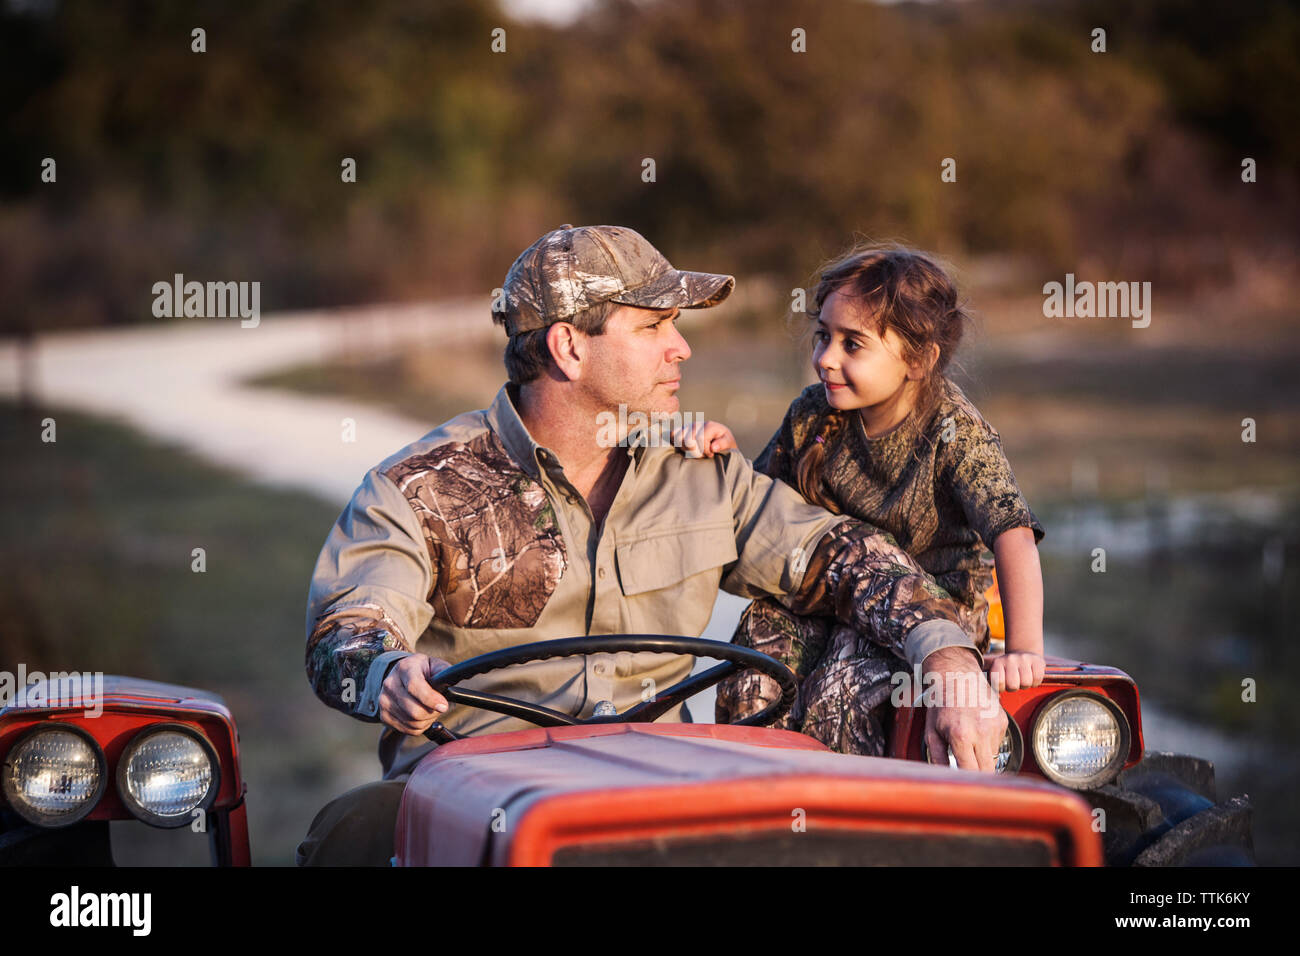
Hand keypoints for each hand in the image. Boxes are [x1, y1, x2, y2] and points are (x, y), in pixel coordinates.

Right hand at [377, 654, 451, 734]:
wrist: (402, 675)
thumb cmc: (423, 671)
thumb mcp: (435, 665)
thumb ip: (444, 672)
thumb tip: (450, 682)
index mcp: (404, 668)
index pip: (414, 686)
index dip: (431, 699)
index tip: (444, 706)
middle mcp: (390, 684)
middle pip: (414, 710)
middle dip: (433, 712)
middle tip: (440, 707)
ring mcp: (384, 701)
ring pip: (412, 722)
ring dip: (427, 720)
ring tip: (430, 709)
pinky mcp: (384, 715)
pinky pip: (408, 730)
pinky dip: (420, 727)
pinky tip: (422, 716)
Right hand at [672, 420, 737, 458]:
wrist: (719, 438)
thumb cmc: (724, 442)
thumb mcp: (729, 442)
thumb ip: (723, 444)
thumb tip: (713, 447)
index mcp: (709, 425)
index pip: (700, 439)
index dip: (705, 451)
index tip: (711, 455)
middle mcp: (697, 424)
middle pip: (688, 441)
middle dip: (696, 452)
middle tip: (703, 455)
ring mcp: (688, 426)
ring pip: (679, 439)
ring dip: (687, 449)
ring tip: (696, 451)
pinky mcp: (681, 430)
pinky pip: (673, 435)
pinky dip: (677, 443)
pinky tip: (686, 448)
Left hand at [921, 645, 1007, 772]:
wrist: (957, 676)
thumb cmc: (940, 703)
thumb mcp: (932, 732)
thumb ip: (938, 759)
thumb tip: (946, 779)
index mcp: (961, 736)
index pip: (971, 773)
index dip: (968, 783)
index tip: (964, 790)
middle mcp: (981, 732)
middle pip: (987, 771)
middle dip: (978, 777)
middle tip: (967, 775)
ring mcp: (995, 726)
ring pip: (992, 757)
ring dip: (981, 756)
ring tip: (967, 740)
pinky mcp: (1003, 721)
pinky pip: (997, 743)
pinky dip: (987, 742)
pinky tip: (976, 729)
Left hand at [987, 651, 1044, 691]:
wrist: (1024, 653)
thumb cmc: (1009, 670)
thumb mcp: (998, 673)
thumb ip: (994, 684)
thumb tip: (992, 698)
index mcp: (998, 662)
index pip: (998, 682)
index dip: (1002, 688)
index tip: (1004, 685)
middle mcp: (1010, 659)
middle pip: (1013, 685)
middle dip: (1014, 687)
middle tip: (1014, 682)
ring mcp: (1024, 659)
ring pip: (1026, 683)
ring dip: (1025, 685)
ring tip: (1022, 679)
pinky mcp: (1037, 660)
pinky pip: (1037, 679)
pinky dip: (1035, 682)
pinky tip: (1031, 676)